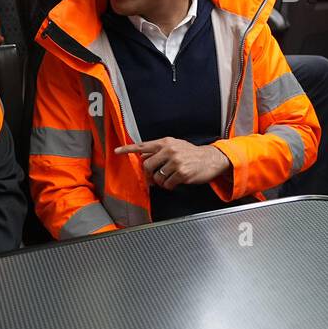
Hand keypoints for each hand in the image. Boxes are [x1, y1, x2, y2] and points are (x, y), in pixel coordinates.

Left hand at [114, 138, 231, 188]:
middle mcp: (169, 150)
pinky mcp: (181, 173)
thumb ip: (159, 150)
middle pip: (147, 166)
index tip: (117, 151)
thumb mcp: (175, 146)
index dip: (128, 149)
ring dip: (161, 181)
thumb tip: (143, 157)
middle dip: (150, 174)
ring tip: (170, 177)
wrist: (210, 159)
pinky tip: (176, 181)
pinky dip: (170, 186)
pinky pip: (167, 185)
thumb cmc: (191, 153)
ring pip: (157, 177)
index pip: (143, 146)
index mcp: (166, 142)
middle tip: (157, 175)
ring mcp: (175, 162)